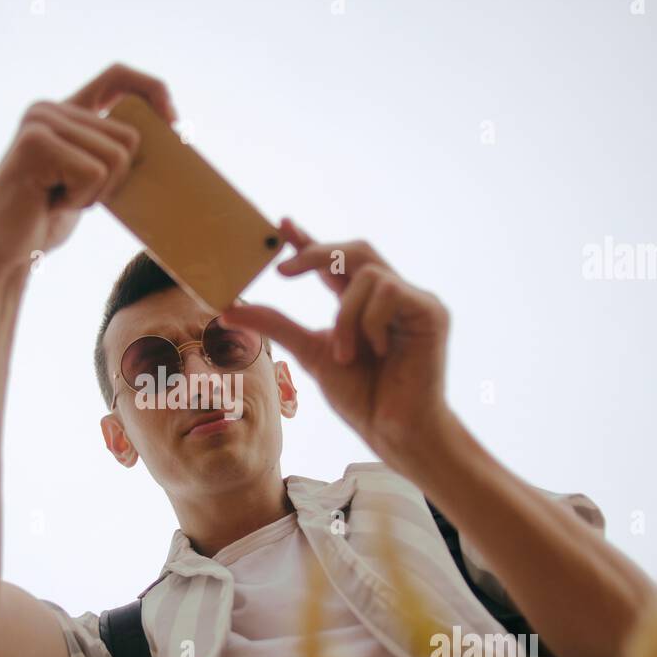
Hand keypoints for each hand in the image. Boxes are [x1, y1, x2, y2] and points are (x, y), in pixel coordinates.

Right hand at [0, 62, 177, 272]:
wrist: (1, 251)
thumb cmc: (46, 218)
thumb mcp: (88, 179)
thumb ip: (111, 151)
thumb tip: (172, 135)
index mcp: (64, 110)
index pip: (118, 76)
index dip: (152, 89)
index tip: (174, 122)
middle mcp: (50, 108)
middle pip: (129, 136)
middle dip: (114, 180)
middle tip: (71, 195)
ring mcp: (41, 122)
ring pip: (116, 157)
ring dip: (95, 193)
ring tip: (58, 199)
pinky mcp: (36, 144)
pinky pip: (94, 172)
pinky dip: (80, 199)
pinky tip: (49, 203)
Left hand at [221, 219, 454, 470]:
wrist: (394, 431)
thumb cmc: (361, 396)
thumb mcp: (310, 353)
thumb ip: (275, 325)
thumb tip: (226, 308)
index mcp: (360, 304)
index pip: (333, 263)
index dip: (308, 242)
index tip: (281, 225)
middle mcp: (387, 296)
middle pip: (355, 250)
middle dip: (318, 253)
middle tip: (284, 271)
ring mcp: (411, 301)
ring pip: (369, 274)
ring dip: (346, 315)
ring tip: (345, 354)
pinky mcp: (430, 311)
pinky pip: (390, 291)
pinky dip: (371, 320)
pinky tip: (377, 350)